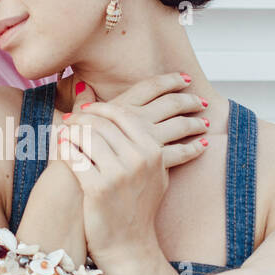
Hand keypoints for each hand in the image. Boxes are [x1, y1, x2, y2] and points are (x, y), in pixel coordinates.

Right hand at [55, 72, 208, 170]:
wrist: (74, 195)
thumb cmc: (71, 161)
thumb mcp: (76, 126)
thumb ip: (82, 104)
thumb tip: (82, 83)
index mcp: (121, 108)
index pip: (150, 87)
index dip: (168, 80)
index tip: (184, 78)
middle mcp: (138, 123)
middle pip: (170, 104)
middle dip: (188, 100)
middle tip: (201, 100)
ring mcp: (149, 144)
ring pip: (179, 126)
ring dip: (194, 122)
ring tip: (204, 123)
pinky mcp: (154, 166)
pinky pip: (180, 154)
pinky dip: (194, 149)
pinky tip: (203, 146)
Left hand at [58, 95, 187, 273]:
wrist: (130, 245)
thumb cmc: (139, 207)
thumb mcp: (155, 172)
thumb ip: (148, 142)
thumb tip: (141, 110)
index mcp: (153, 151)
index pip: (121, 115)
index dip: (99, 108)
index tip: (85, 109)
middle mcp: (139, 159)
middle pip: (101, 123)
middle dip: (80, 118)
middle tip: (68, 120)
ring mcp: (119, 174)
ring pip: (86, 137)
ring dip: (70, 131)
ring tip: (62, 133)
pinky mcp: (98, 188)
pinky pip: (74, 157)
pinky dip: (63, 149)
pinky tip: (59, 148)